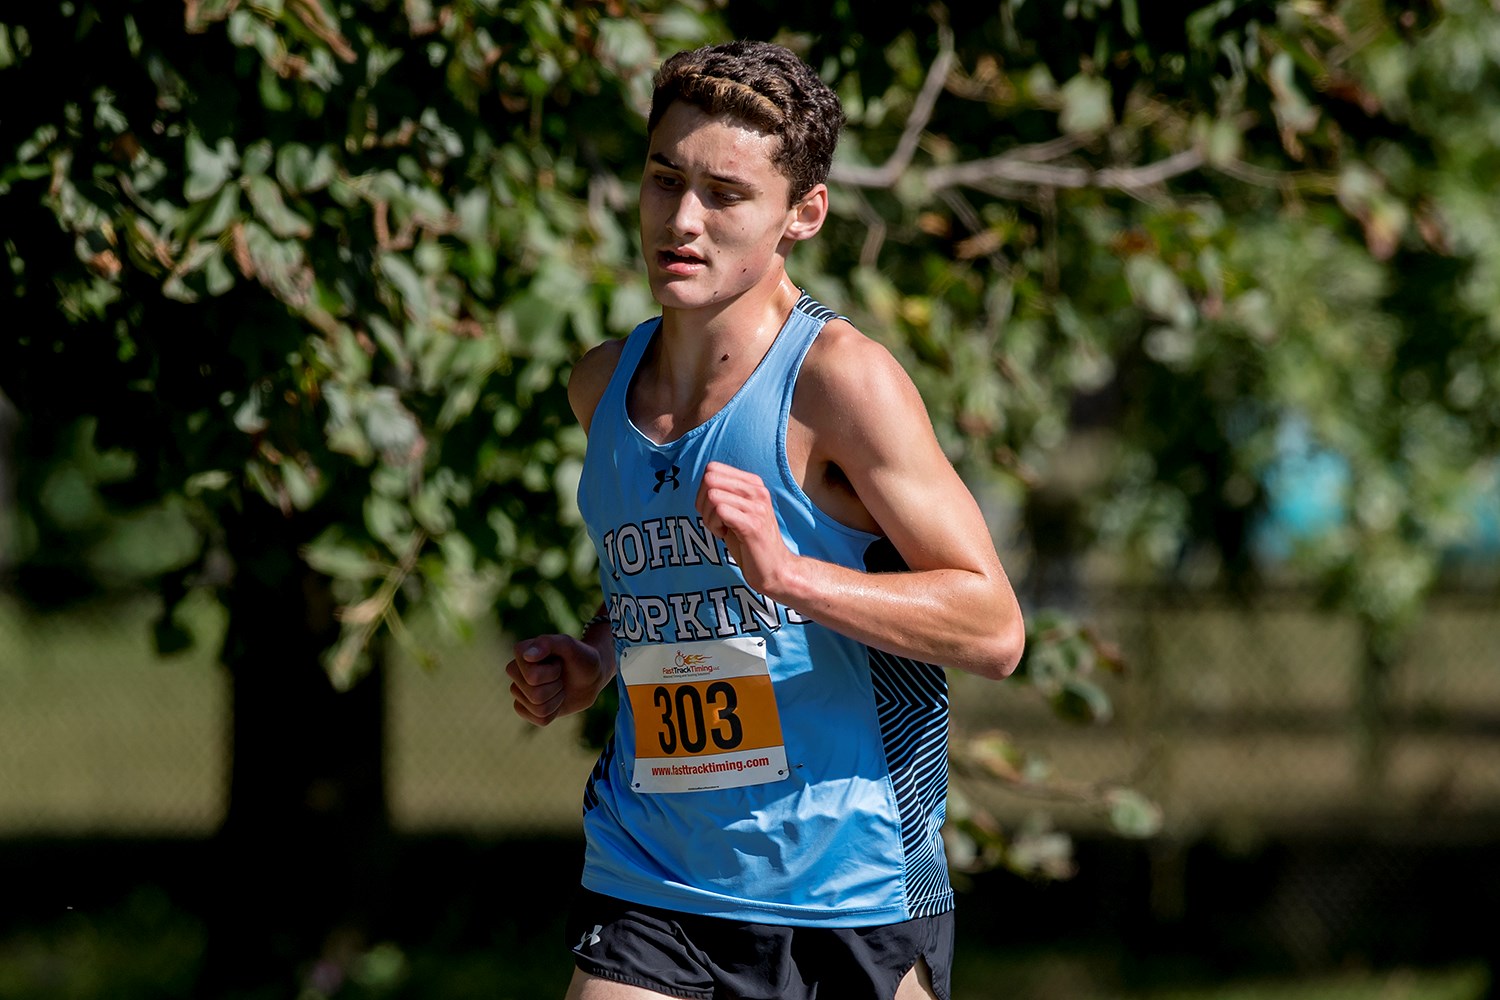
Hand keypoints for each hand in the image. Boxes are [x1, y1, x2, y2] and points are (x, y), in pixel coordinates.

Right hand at [505, 634, 609, 726]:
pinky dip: (555, 711)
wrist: (590, 676)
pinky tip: (557, 699)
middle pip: (535, 695)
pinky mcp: (525, 708)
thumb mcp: (570, 646)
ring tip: (560, 686)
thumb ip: (549, 643)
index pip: (532, 677)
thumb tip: (526, 656)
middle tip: (561, 675)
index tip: (559, 662)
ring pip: (538, 709)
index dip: (552, 673)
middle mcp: (515, 671)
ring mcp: (519, 690)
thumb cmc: (581, 658)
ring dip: (557, 699)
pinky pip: (539, 720)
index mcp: (521, 652)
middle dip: (556, 687)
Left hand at [695, 461, 792, 596]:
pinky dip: (714, 525)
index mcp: (754, 484)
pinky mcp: (753, 524)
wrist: (775, 569)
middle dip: (702, 502)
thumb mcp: (736, 511)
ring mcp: (757, 507)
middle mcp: (757, 491)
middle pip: (710, 479)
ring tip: (721, 530)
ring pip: (712, 496)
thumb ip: (723, 494)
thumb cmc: (750, 542)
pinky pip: (720, 511)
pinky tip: (724, 535)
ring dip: (708, 517)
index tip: (713, 510)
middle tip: (713, 521)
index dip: (702, 491)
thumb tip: (703, 484)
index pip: (712, 468)